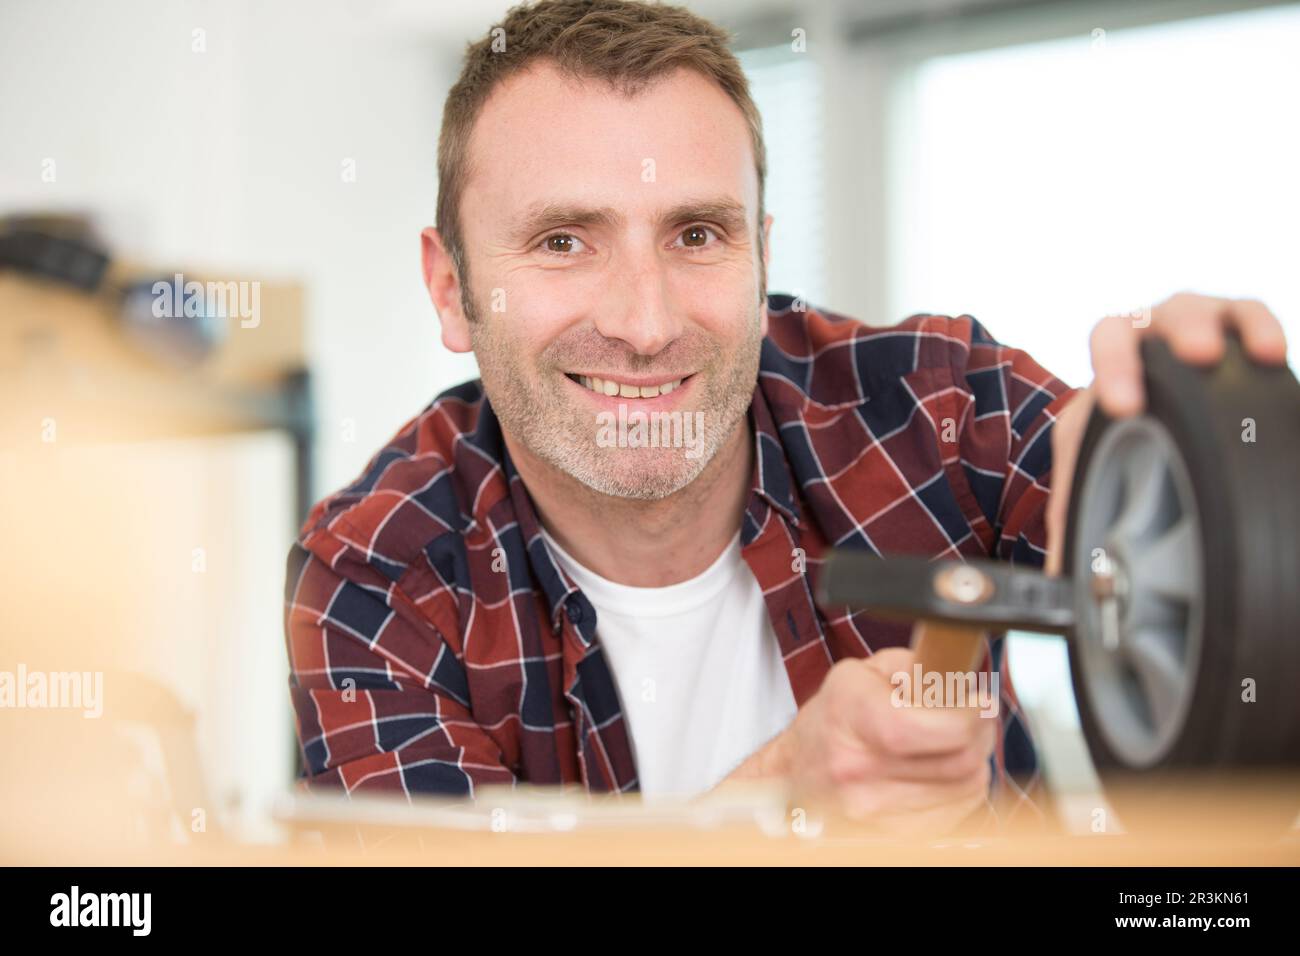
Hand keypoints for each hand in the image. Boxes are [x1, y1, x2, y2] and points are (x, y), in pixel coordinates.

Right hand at [782, 648, 995, 835]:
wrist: (799, 770)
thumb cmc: (834, 718)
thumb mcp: (860, 673)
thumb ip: (913, 666)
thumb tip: (959, 683)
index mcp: (849, 716)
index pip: (922, 728)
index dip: (966, 717)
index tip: (980, 701)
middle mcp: (856, 769)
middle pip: (958, 760)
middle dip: (980, 732)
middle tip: (976, 716)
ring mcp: (874, 811)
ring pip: (967, 787)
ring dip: (974, 759)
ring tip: (953, 741)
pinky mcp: (895, 834)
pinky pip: (960, 811)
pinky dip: (963, 787)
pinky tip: (942, 769)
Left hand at [1045, 293, 1288, 574]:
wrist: (1139, 414)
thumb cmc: (1111, 438)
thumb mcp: (1087, 466)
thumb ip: (1071, 514)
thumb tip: (1059, 582)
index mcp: (1110, 362)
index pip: (1108, 345)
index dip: (1116, 369)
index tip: (1125, 405)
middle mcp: (1153, 338)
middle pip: (1161, 316)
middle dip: (1181, 330)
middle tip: (1198, 355)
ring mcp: (1200, 332)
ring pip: (1216, 308)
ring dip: (1235, 324)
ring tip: (1254, 352)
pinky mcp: (1242, 338)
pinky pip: (1256, 320)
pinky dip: (1265, 332)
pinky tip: (1274, 356)